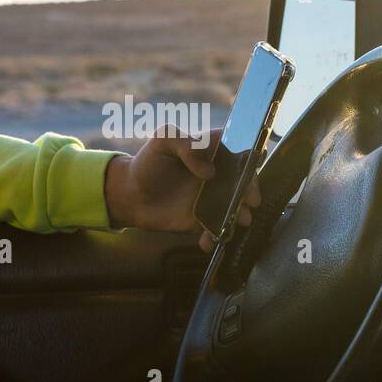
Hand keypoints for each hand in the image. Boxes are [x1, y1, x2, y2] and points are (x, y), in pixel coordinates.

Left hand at [103, 126, 261, 251]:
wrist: (130, 195)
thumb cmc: (147, 163)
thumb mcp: (163, 140)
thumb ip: (185, 144)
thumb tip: (209, 172)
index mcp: (210, 150)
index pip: (238, 149)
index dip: (249, 158)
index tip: (251, 169)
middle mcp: (217, 173)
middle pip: (244, 180)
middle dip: (251, 190)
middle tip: (251, 200)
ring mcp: (212, 197)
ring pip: (236, 205)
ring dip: (241, 214)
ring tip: (239, 221)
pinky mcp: (204, 218)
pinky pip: (217, 227)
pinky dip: (217, 236)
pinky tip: (208, 241)